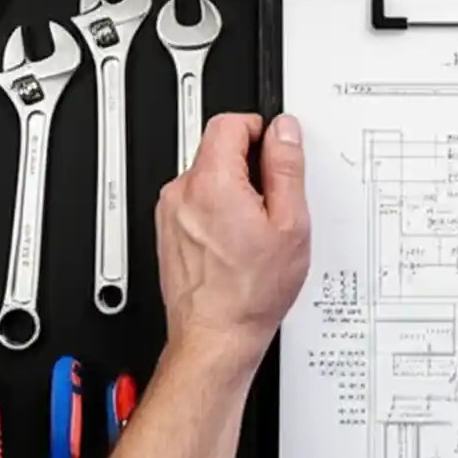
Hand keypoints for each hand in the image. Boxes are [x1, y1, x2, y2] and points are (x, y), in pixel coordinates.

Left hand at [154, 113, 311, 366]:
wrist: (216, 334)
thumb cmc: (250, 292)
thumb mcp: (290, 224)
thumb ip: (287, 168)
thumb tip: (285, 132)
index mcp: (213, 183)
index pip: (229, 122)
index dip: (258, 129)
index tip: (275, 148)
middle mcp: (183, 193)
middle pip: (217, 149)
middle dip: (249, 165)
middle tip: (273, 200)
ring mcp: (170, 212)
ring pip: (207, 177)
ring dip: (232, 189)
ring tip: (254, 227)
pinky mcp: (167, 230)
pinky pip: (195, 202)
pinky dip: (216, 210)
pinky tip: (236, 240)